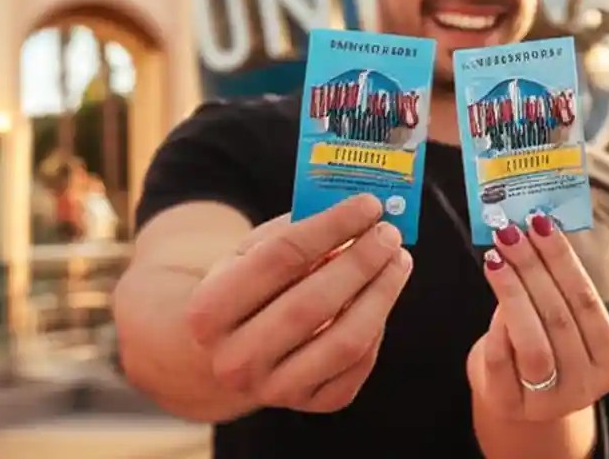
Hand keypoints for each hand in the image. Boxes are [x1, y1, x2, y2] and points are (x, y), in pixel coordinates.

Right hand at [185, 194, 412, 412]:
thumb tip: (360, 214)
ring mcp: (272, 389)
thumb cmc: (247, 291)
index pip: (281, 257)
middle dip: (361, 262)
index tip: (369, 205)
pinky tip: (380, 298)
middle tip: (389, 234)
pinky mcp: (309, 405)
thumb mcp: (250, 254)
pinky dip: (377, 328)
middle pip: (314, 303)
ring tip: (399, 261)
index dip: (332, 226)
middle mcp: (235, 359)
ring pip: (345, 341)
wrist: (223, 357)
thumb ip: (297, 230)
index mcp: (209, 310)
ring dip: (381, 294)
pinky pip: (358, 366)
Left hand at [467, 213, 608, 421]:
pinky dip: (496, 325)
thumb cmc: (544, 347)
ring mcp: (548, 402)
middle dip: (533, 267)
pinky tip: (491, 297)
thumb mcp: (562, 323)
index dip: (564, 260)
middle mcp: (585, 386)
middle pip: (560, 318)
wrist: (518, 400)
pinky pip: (502, 361)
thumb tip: (536, 227)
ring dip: (513, 291)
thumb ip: (557, 287)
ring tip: (495, 257)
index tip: (541, 224)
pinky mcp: (511, 406)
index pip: (588, 302)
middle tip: (510, 232)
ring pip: (533, 342)